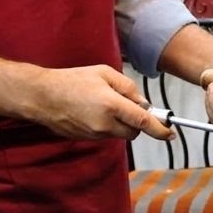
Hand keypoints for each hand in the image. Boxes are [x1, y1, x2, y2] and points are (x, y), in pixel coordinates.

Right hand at [27, 65, 173, 140]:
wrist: (42, 97)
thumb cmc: (72, 81)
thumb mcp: (104, 73)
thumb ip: (128, 87)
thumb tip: (142, 103)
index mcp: (112, 105)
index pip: (144, 122)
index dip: (160, 129)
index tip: (169, 133)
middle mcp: (105, 124)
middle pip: (134, 132)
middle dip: (137, 123)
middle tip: (129, 106)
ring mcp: (95, 134)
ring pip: (120, 134)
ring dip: (121, 123)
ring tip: (104, 104)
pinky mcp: (87, 139)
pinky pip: (106, 134)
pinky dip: (108, 126)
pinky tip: (94, 111)